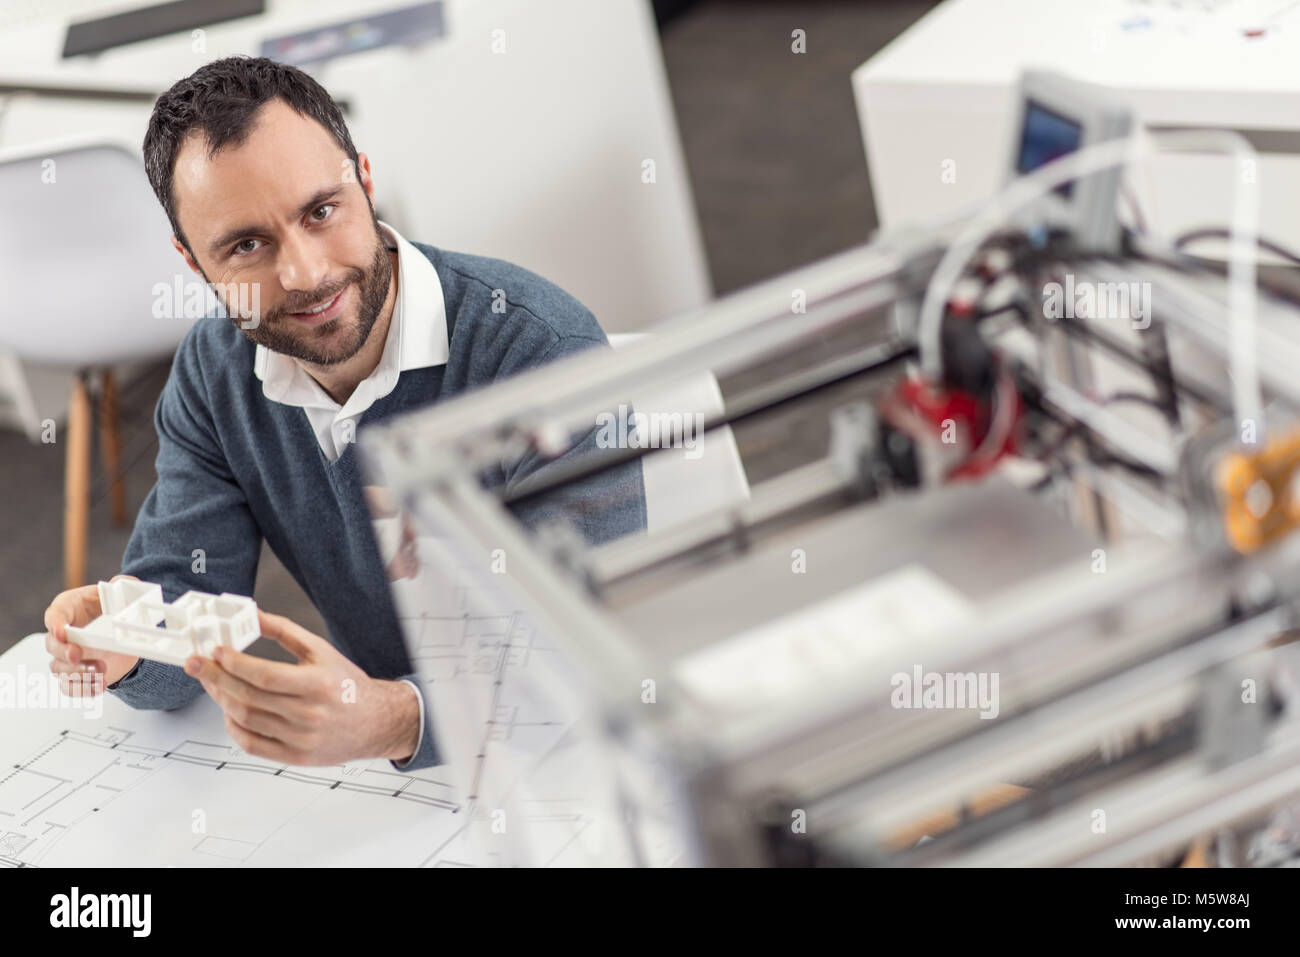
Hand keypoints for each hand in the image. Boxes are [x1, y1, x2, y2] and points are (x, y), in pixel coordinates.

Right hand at [45, 575, 142, 696]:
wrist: (119, 631)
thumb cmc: (108, 608)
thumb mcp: (118, 592)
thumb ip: (122, 584)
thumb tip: (125, 583)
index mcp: (68, 608)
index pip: (54, 614)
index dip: (55, 623)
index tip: (63, 630)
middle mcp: (62, 634)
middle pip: (52, 645)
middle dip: (64, 652)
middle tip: (77, 654)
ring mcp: (66, 656)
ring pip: (60, 668)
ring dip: (77, 672)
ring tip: (99, 671)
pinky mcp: (76, 674)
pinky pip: (70, 686)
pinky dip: (82, 689)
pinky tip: (98, 687)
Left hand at [186, 610, 420, 765]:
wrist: (375, 722)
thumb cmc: (347, 686)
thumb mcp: (322, 651)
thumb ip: (285, 631)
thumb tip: (254, 616)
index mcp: (318, 684)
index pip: (265, 675)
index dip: (235, 663)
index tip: (216, 652)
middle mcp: (309, 714)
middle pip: (249, 697)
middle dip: (216, 678)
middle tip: (198, 665)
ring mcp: (300, 739)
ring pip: (246, 720)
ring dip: (221, 700)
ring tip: (212, 684)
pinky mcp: (294, 757)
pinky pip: (252, 744)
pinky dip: (233, 727)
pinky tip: (228, 711)